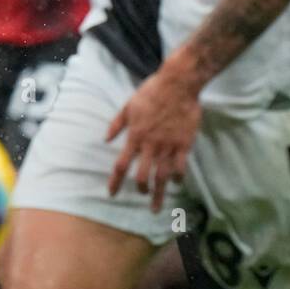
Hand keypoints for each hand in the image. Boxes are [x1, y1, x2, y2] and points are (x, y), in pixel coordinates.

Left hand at [106, 63, 202, 211]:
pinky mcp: (184, 144)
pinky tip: (176, 183)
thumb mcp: (128, 106)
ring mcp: (168, 146)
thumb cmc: (152, 91)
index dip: (115, 181)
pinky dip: (178, 178)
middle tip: (142, 195)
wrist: (179, 83)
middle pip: (142, 176)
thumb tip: (105, 139)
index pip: (121, 164)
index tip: (111, 193)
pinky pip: (180, 167)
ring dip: (159, 193)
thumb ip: (116, 124)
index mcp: (135, 136)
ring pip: (162, 176)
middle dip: (140, 189)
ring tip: (156, 205)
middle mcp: (150, 145)